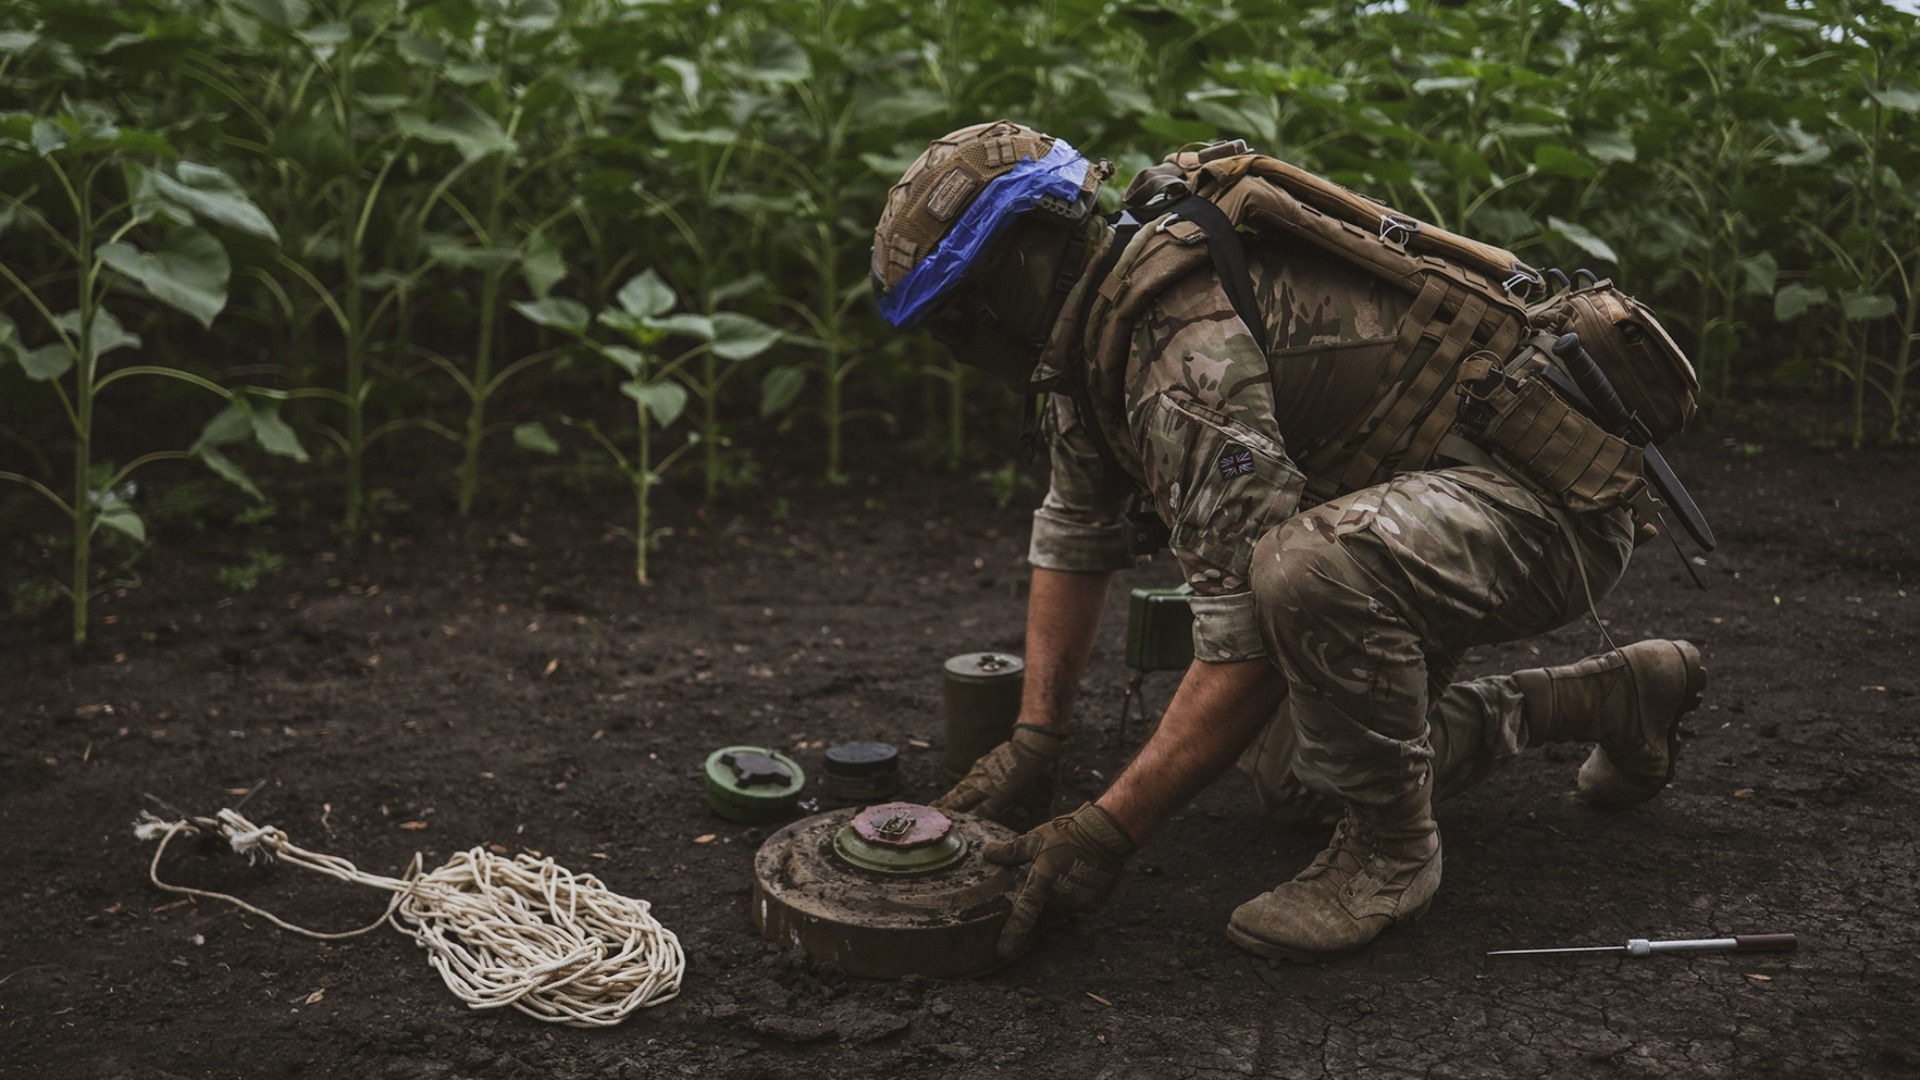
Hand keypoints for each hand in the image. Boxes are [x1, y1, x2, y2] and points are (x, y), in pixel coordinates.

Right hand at [930, 724, 1064, 825]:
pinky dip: (956, 789)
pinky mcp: (980, 764)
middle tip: (931, 823)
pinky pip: (965, 780)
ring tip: (930, 810)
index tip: (953, 833)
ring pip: (959, 790)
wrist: (1036, 743)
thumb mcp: (1041, 801)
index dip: (966, 823)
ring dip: (946, 801)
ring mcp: (981, 773)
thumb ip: (1034, 819)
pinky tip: (950, 795)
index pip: (979, 814)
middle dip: (947, 813)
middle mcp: (986, 786)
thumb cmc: (1041, 774)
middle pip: (961, 801)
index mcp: (1001, 796)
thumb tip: (1034, 835)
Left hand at [982, 801, 1134, 959]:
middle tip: (1040, 894)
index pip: (1024, 915)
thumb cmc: (1068, 834)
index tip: (1003, 953)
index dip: (1013, 935)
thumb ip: (1010, 851)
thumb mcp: (1036, 839)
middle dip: (1038, 913)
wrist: (1106, 833)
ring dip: (1057, 905)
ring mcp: (1079, 904)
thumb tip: (987, 851)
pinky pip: (1079, 909)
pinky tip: (1077, 880)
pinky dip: (1075, 900)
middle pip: (1043, 918)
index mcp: (1042, 884)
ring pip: (1061, 914)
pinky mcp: (1094, 904)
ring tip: (1062, 880)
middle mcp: (1060, 899)